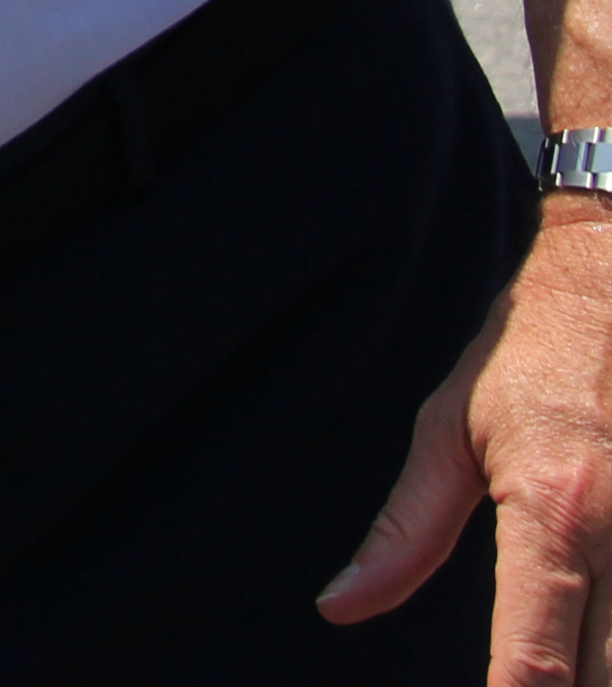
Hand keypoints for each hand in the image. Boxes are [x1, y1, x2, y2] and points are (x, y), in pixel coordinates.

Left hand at [324, 199, 611, 661]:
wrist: (610, 278)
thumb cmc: (526, 357)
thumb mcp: (449, 431)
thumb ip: (405, 534)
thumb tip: (338, 608)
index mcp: (556, 512)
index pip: (539, 657)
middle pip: (611, 674)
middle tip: (528, 686)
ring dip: (607, 667)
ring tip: (566, 664)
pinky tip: (605, 638)